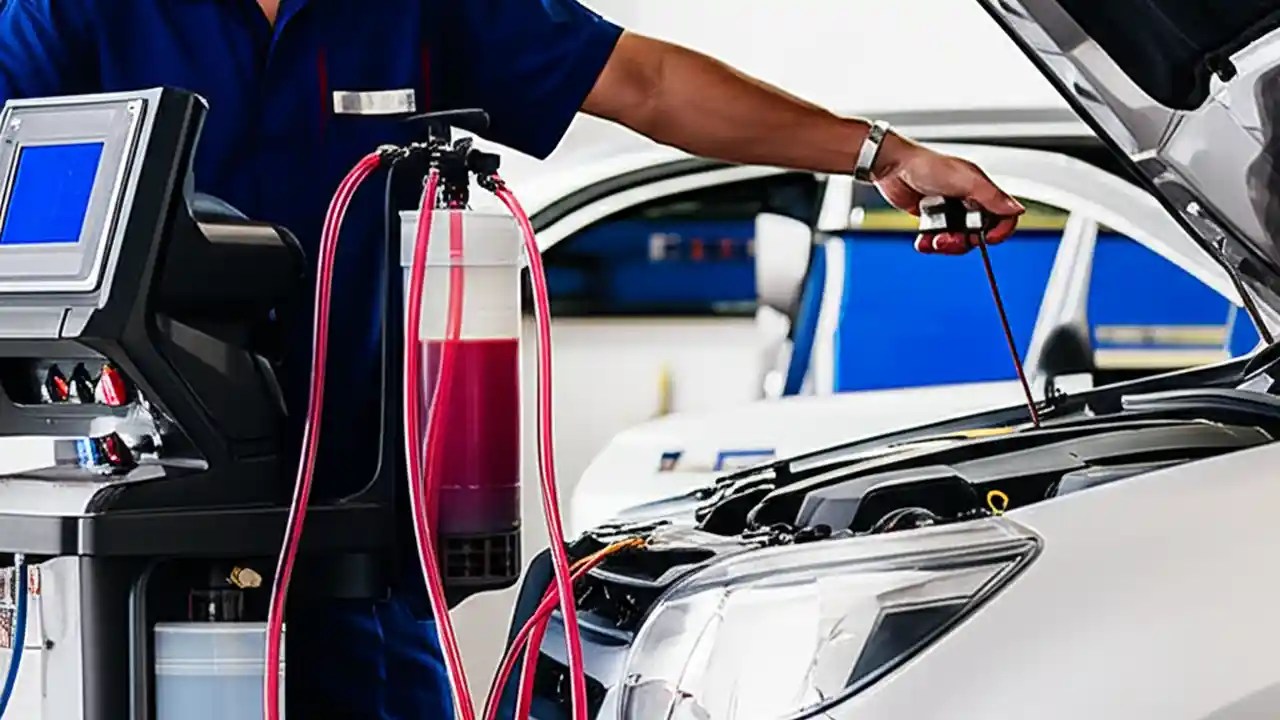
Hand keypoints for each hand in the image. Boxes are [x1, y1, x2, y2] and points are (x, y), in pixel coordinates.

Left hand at [872, 133, 1023, 254]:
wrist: (892, 167)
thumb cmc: (926, 165)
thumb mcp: (965, 180)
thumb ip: (991, 197)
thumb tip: (1016, 210)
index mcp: (981, 191)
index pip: (1003, 217)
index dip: (1000, 231)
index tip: (988, 239)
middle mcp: (968, 202)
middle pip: (979, 234)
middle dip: (964, 242)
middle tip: (948, 238)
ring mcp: (950, 211)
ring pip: (957, 240)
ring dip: (945, 245)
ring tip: (932, 239)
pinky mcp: (932, 219)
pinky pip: (936, 239)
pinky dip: (929, 244)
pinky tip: (922, 240)